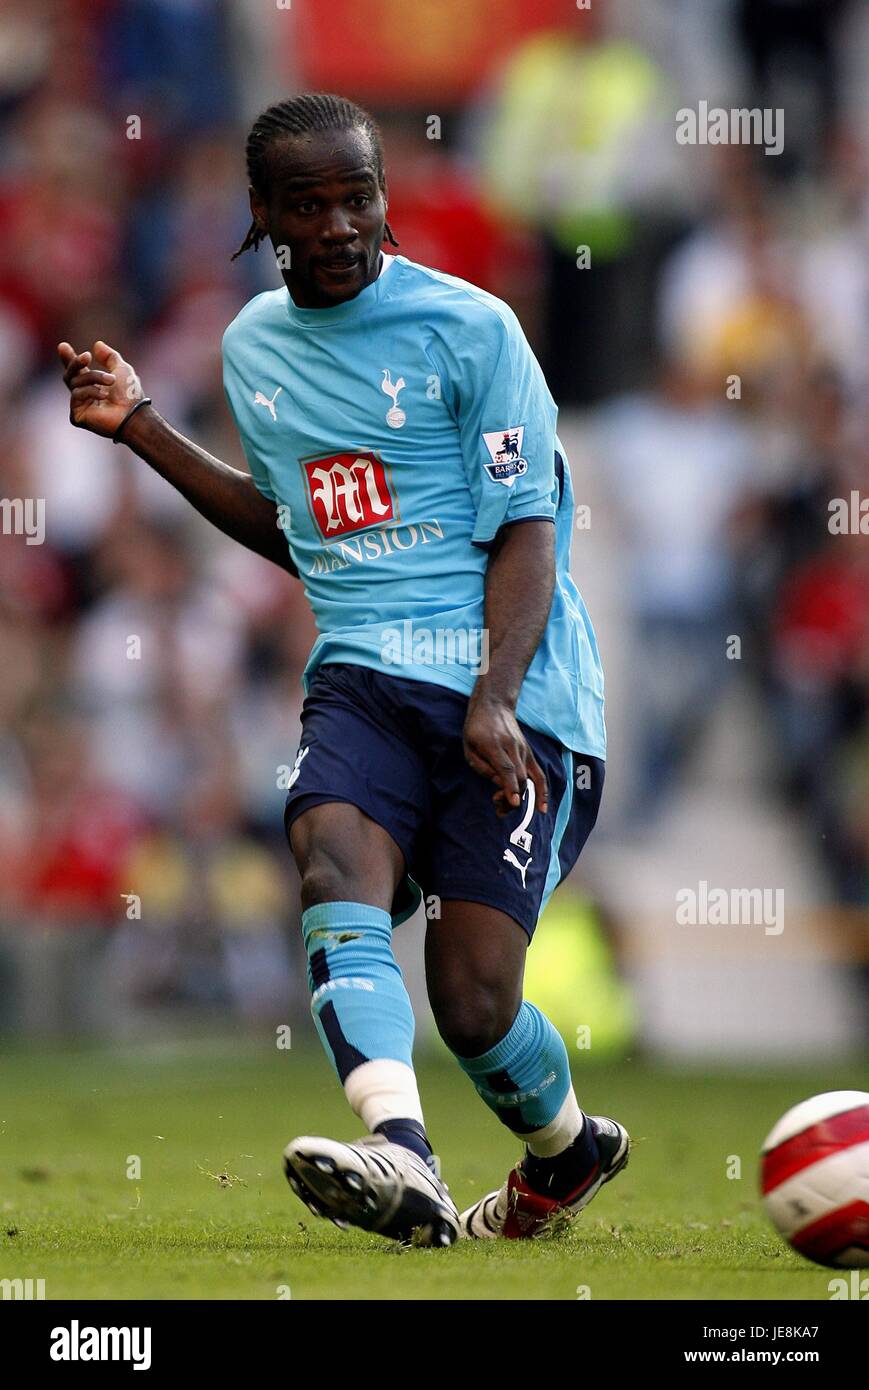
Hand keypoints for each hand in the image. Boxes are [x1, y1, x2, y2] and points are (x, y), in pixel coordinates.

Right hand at [57, 340, 144, 438]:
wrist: (132, 414)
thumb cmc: (130, 395)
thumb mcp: (121, 369)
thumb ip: (109, 357)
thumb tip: (97, 344)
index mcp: (94, 385)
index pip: (76, 370)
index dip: (68, 359)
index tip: (63, 346)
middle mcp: (85, 396)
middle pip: (69, 375)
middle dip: (76, 363)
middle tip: (86, 356)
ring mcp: (80, 406)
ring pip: (75, 382)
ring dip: (94, 378)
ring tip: (111, 381)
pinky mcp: (77, 416)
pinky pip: (76, 395)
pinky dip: (91, 391)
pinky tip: (104, 396)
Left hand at [463, 689, 548, 816]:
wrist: (494, 706)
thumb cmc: (476, 729)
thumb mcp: (469, 747)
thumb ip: (482, 768)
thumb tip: (499, 784)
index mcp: (494, 746)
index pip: (507, 769)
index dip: (510, 786)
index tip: (514, 802)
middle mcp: (513, 748)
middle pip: (519, 777)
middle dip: (511, 797)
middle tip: (498, 808)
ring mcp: (523, 750)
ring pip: (528, 778)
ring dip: (520, 797)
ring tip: (506, 808)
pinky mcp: (529, 754)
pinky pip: (539, 775)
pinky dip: (542, 791)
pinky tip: (542, 808)